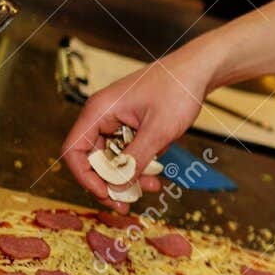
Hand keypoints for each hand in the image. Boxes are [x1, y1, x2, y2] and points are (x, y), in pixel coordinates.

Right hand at [59, 54, 212, 209]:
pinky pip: (127, 151)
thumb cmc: (178, 90)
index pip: (74, 150)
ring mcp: (116, 120)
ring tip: (152, 187)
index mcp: (99, 111)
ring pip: (112, 159)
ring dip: (127, 177)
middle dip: (109, 182)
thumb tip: (118, 186)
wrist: (199, 70)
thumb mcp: (159, 130)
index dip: (85, 177)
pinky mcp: (131, 125)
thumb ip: (136, 159)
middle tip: (126, 204)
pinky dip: (138, 165)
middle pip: (92, 158)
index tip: (106, 194)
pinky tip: (156, 175)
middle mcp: (102, 116)